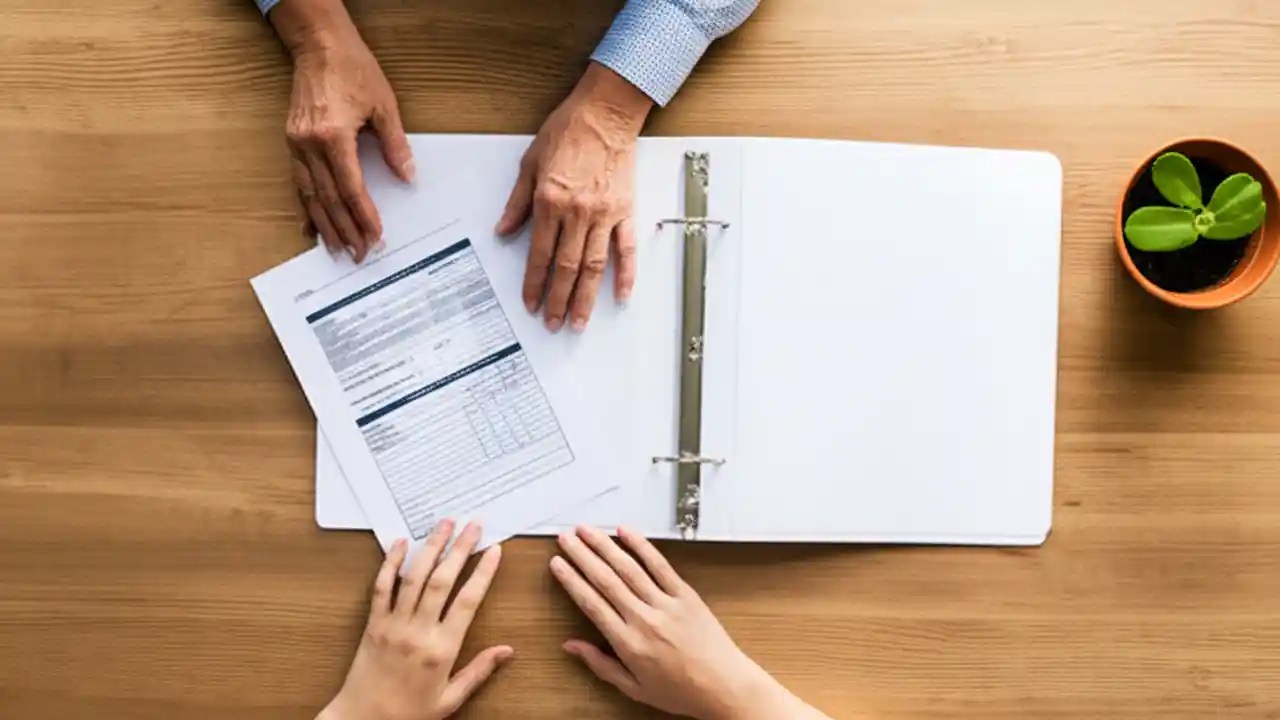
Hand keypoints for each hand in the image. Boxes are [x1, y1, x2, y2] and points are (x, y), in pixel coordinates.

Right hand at [272, 0, 413, 261]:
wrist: (319, 45)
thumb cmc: (353, 69)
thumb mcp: (383, 105)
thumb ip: (395, 144)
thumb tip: (407, 176)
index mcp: (333, 136)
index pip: (350, 188)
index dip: (363, 215)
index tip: (375, 236)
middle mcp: (309, 144)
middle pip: (328, 198)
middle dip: (346, 229)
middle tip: (360, 254)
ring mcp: (296, 144)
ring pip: (309, 195)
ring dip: (325, 225)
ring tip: (338, 249)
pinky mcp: (291, 141)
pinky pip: (298, 182)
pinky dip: (306, 207)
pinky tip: (312, 227)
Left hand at [318, 520, 511, 719]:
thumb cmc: (408, 714)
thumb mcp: (451, 699)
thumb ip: (479, 671)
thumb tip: (507, 651)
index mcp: (441, 650)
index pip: (467, 601)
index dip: (482, 573)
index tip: (494, 551)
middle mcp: (418, 631)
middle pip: (442, 580)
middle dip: (460, 549)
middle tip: (473, 526)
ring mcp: (393, 624)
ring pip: (414, 577)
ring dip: (430, 547)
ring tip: (444, 524)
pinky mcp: (374, 623)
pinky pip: (382, 587)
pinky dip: (390, 563)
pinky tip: (400, 544)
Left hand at [496, 62, 652, 331]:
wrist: (605, 113)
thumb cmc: (567, 131)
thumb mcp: (529, 164)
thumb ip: (517, 203)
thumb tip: (504, 232)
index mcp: (550, 202)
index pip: (539, 254)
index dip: (534, 283)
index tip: (531, 303)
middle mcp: (577, 213)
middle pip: (566, 268)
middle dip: (557, 300)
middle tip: (553, 324)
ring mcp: (604, 214)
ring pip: (594, 266)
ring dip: (586, 298)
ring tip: (579, 321)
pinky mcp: (625, 211)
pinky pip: (626, 249)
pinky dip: (625, 274)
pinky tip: (620, 295)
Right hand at [550, 526, 827, 719]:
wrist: (724, 686)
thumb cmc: (681, 691)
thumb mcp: (634, 688)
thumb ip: (600, 664)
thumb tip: (571, 645)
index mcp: (628, 643)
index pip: (591, 604)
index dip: (571, 580)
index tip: (557, 564)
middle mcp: (645, 619)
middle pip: (606, 580)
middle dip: (582, 556)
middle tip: (565, 538)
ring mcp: (666, 604)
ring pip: (629, 568)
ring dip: (605, 546)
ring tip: (587, 530)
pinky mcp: (685, 595)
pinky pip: (660, 565)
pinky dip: (642, 546)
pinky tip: (626, 532)